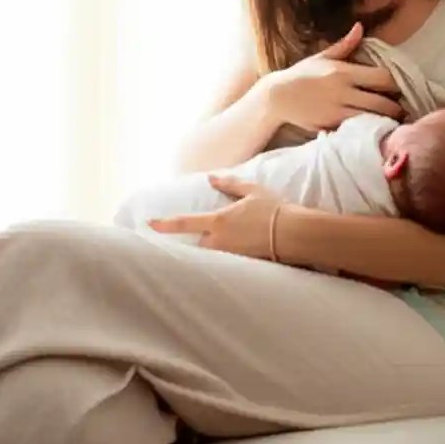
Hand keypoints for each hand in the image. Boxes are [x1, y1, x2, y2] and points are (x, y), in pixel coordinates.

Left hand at [149, 175, 285, 259]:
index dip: (164, 224)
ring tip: (233, 242)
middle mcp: (220, 241)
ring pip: (215, 254)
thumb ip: (229, 184)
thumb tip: (211, 178)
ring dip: (217, 248)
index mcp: (218, 221)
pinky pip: (231, 262)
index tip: (149, 224)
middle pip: (200, 243)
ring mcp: (231, 255)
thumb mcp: (252, 191)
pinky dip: (232, 257)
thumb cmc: (275, 209)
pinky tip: (245, 251)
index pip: (184, 223)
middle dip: (203, 239)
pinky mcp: (244, 265)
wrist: (295, 234)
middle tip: (215, 232)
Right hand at [265, 22, 403, 131]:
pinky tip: (374, 128)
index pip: (382, 77)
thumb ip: (344, 45)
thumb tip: (360, 27)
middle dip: (396, 106)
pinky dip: (368, 129)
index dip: (395, 83)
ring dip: (385, 120)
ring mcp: (337, 112)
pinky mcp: (331, 127)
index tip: (399, 87)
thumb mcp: (321, 57)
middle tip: (402, 107)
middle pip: (382, 102)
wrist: (278, 97)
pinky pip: (357, 129)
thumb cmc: (301, 75)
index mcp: (343, 72)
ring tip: (393, 119)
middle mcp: (343, 92)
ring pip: (372, 119)